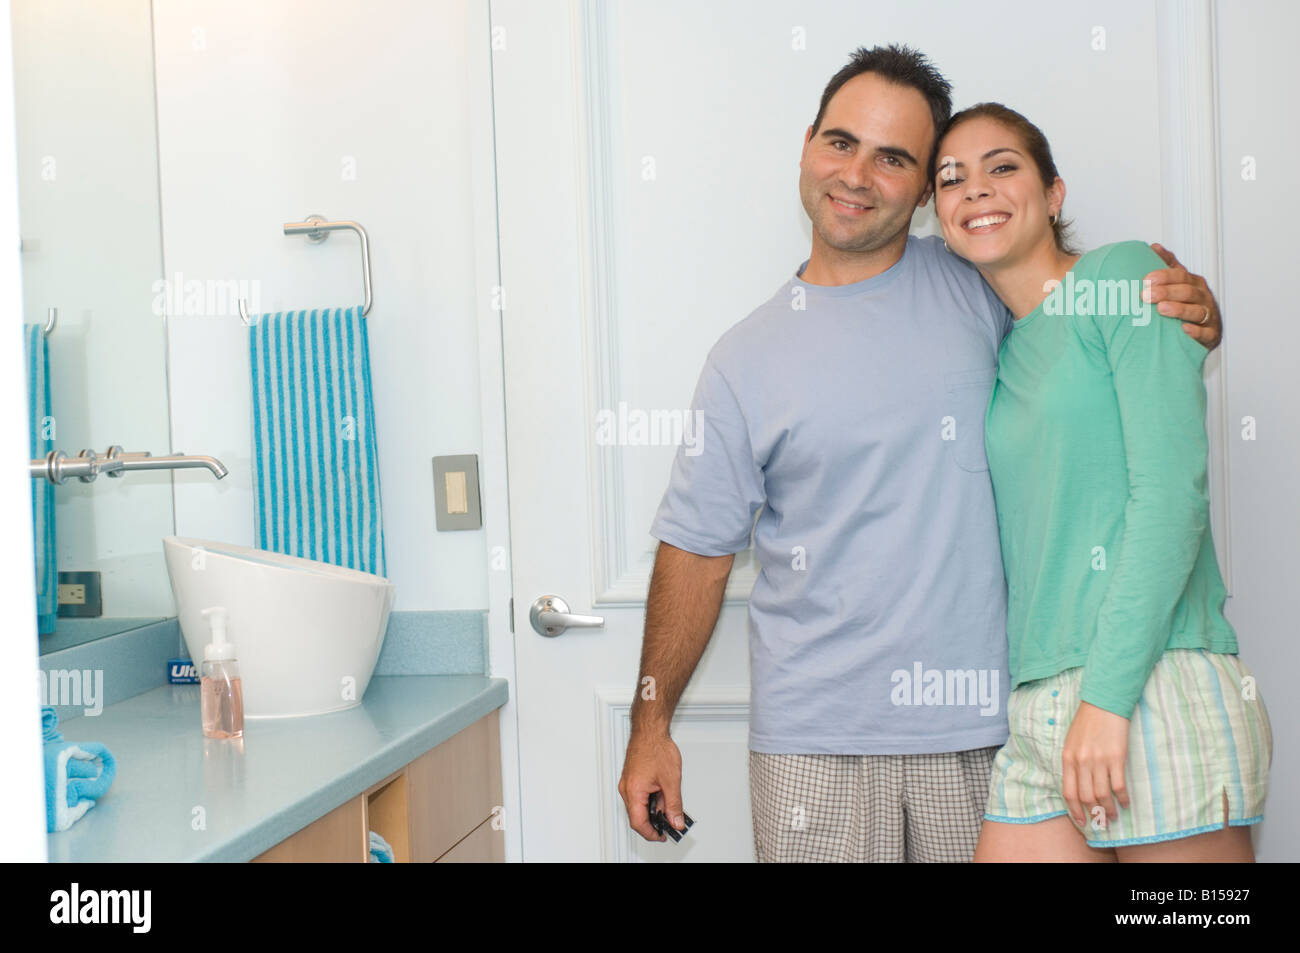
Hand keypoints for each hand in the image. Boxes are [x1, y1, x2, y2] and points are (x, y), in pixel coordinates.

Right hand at [618, 730, 685, 841]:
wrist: (650, 730)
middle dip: (654, 822)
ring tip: (669, 803)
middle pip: (637, 816)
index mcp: (634, 791)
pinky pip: (638, 796)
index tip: (662, 836)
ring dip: (653, 809)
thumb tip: (676, 821)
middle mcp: (627, 788)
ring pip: (638, 806)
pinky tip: (662, 794)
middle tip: (669, 823)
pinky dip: (650, 800)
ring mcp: (627, 783)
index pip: (639, 822)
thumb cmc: (656, 748)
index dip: (651, 833)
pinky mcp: (631, 778)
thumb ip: (674, 804)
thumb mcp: (671, 780)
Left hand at [1061, 701, 1131, 831]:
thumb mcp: (1071, 742)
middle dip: (1094, 814)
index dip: (1075, 810)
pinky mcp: (1117, 757)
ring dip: (1109, 810)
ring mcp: (1099, 760)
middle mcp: (1082, 762)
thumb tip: (1077, 786)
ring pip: (1103, 795)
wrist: (1104, 703)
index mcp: (1068, 758)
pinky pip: (1119, 785)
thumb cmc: (1087, 722)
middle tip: (1102, 823)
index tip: (1082, 822)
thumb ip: (1072, 763)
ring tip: (1113, 816)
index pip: (1069, 792)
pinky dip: (1123, 798)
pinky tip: (1126, 803)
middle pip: (1087, 797)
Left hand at [1144, 243, 1221, 349]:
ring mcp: (1209, 316)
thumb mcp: (1178, 284)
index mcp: (1194, 283)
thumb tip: (1154, 247)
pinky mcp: (1211, 335)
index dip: (1165, 276)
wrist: (1202, 333)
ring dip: (1178, 310)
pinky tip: (1184, 330)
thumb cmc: (1186, 305)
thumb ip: (1167, 265)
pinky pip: (1206, 333)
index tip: (1146, 279)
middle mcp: (1203, 298)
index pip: (1181, 276)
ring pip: (1196, 311)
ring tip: (1161, 309)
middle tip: (1146, 295)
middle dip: (1166, 292)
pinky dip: (1196, 332)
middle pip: (1187, 292)